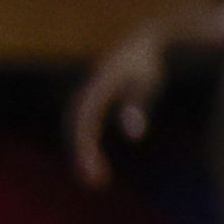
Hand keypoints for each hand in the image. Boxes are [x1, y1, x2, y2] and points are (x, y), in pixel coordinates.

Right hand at [67, 18, 175, 185]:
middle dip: (79, 152)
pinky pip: (82, 126)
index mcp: (100, 85)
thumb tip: (133, 134)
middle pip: (74, 124)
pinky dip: (85, 146)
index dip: (84, 143)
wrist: (143, 41)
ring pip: (75, 127)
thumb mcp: (148, 82)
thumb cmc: (149, 64)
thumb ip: (139, 105)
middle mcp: (88, 90)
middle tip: (94, 182)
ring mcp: (88, 94)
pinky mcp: (92, 100)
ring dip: (80, 153)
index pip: (83, 118)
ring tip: (95, 179)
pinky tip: (96, 168)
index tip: (93, 168)